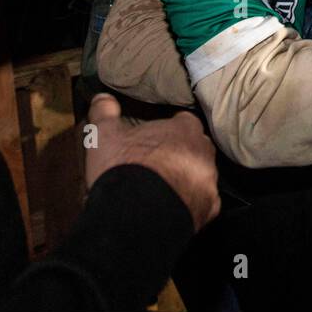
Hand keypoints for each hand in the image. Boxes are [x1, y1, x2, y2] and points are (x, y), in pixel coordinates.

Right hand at [85, 94, 220, 232]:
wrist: (136, 215)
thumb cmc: (123, 167)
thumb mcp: (103, 135)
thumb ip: (104, 112)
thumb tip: (102, 97)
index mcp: (184, 129)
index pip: (184, 121)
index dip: (170, 128)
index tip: (156, 137)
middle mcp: (204, 153)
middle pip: (197, 147)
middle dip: (182, 153)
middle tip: (159, 163)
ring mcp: (209, 182)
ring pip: (201, 176)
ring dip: (186, 179)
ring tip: (163, 188)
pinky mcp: (208, 210)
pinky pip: (202, 203)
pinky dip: (190, 204)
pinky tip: (172, 207)